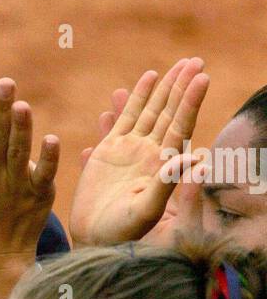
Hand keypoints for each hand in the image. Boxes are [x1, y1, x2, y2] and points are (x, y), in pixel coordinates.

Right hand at [70, 59, 208, 245]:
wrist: (95, 238)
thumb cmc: (123, 231)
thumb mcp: (148, 210)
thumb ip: (168, 183)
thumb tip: (195, 157)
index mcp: (163, 164)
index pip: (181, 125)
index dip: (192, 101)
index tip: (203, 77)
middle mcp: (150, 152)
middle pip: (169, 112)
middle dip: (182, 86)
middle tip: (195, 60)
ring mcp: (130, 149)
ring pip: (149, 110)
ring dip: (163, 88)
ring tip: (177, 65)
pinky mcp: (109, 151)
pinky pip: (125, 119)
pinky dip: (134, 99)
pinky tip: (145, 81)